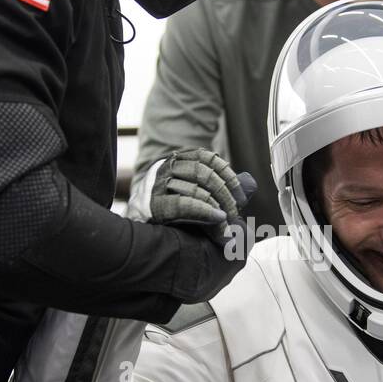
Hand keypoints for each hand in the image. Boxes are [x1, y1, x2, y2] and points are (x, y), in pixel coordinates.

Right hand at [133, 149, 254, 236]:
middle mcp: (167, 167)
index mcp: (178, 160)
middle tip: (235, 213)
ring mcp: (159, 184)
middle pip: (204, 174)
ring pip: (197, 189)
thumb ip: (217, 187)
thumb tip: (249, 186)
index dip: (228, 175)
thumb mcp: (191, 190)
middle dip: (225, 193)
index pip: (208, 158)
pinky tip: (217, 219)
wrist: (132, 221)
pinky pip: (184, 205)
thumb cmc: (168, 206)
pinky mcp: (154, 204)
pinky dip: (204, 211)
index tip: (241, 196)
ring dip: (217, 206)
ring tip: (228, 223)